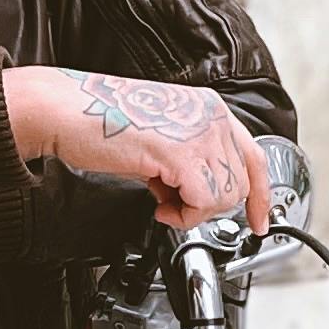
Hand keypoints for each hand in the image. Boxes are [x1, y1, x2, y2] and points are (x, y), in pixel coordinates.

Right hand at [2, 66, 271, 232]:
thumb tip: (194, 192)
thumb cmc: (99, 121)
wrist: (68, 111)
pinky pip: (202, 203)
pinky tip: (159, 206)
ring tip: (162, 202)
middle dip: (209, 206)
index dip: (260, 195)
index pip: (253, 157)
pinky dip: (181, 215)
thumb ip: (187, 160)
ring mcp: (201, 134)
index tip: (259, 221)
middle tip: (174, 205)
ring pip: (224, 197)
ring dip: (192, 212)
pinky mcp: (183, 155)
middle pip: (240, 183)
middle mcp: (211, 116)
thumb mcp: (160, 137)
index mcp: (209, 107)